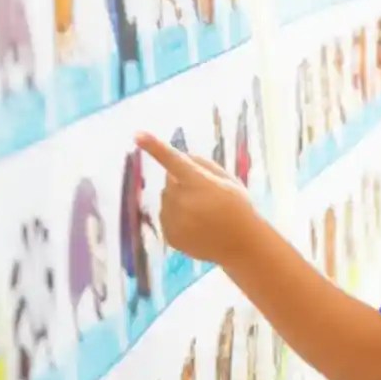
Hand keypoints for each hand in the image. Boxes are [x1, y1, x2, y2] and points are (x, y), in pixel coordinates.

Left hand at [135, 131, 258, 264]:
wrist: (242, 245)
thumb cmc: (239, 208)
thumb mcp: (230, 181)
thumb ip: (205, 165)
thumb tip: (184, 157)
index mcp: (199, 183)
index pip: (174, 160)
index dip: (154, 147)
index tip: (138, 134)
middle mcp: (182, 200)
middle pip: (170, 181)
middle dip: (183, 183)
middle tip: (207, 196)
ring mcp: (174, 220)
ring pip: (167, 199)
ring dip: (180, 201)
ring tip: (204, 214)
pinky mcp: (169, 235)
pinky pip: (167, 217)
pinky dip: (178, 218)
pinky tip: (198, 226)